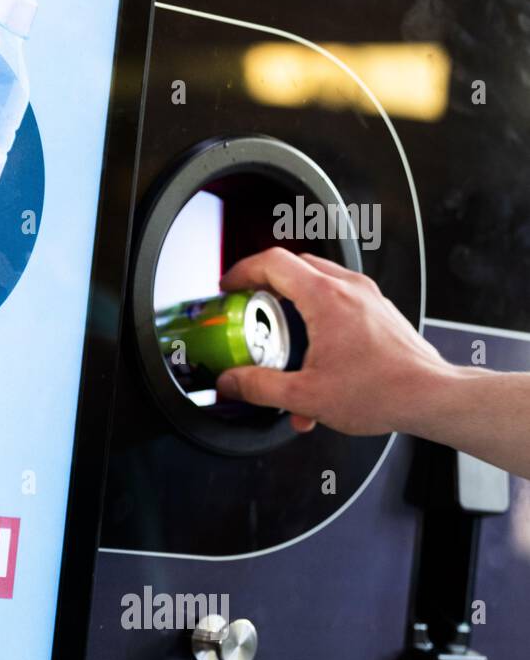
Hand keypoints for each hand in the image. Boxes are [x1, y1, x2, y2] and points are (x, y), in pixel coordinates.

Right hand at [214, 248, 448, 434]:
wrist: (430, 397)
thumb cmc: (383, 391)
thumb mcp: (305, 395)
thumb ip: (259, 387)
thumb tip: (232, 382)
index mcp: (325, 298)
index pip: (273, 262)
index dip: (242, 271)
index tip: (228, 287)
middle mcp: (349, 289)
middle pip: (294, 265)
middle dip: (264, 282)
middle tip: (248, 303)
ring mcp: (367, 297)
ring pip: (318, 279)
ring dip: (291, 297)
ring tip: (278, 327)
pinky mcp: (378, 311)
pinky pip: (339, 298)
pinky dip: (317, 312)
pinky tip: (313, 350)